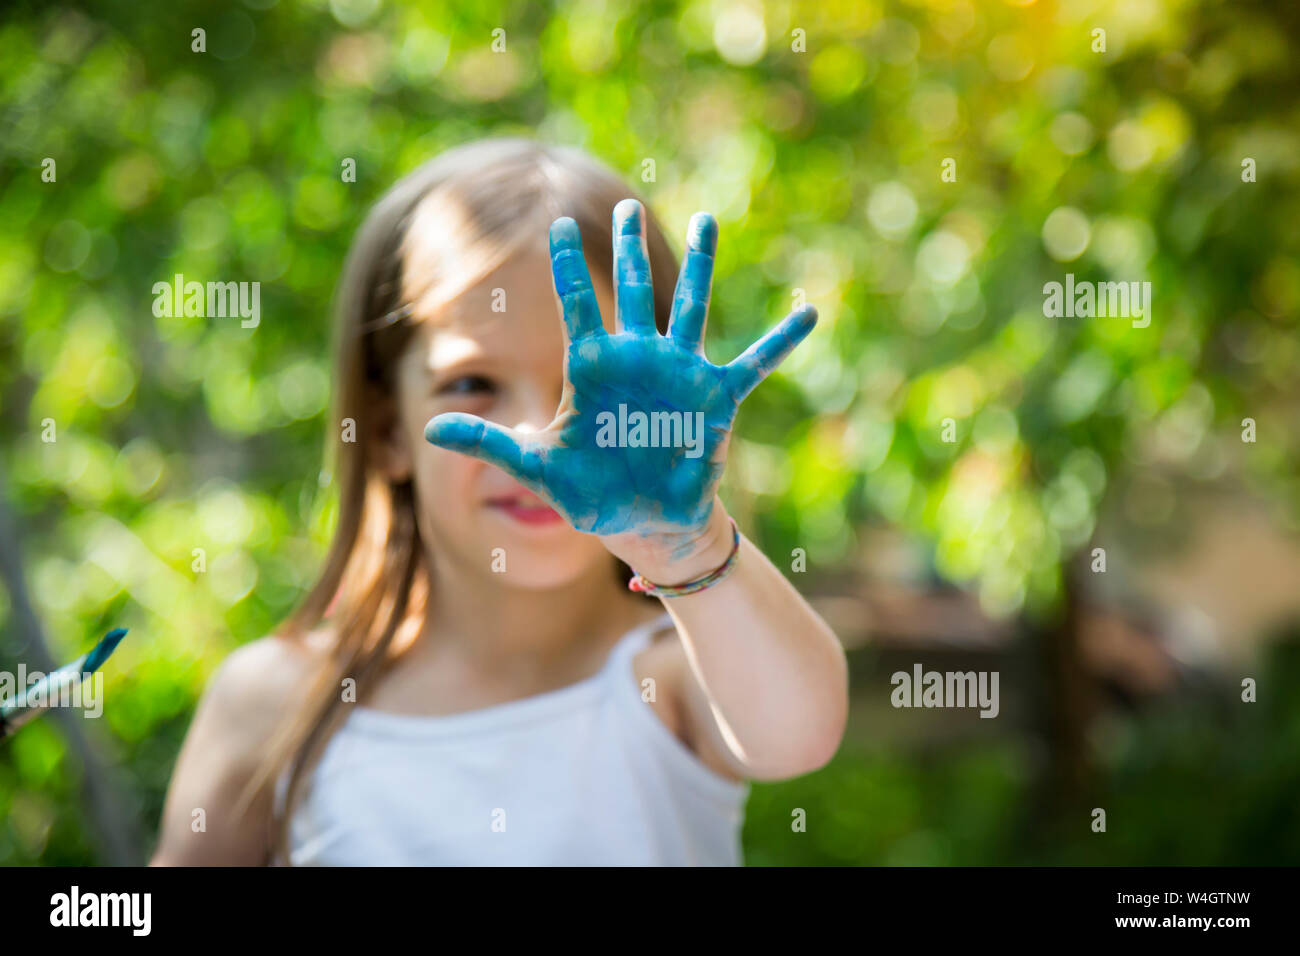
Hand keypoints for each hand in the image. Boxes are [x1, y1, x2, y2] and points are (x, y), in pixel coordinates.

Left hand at [423, 198, 816, 573]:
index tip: (560, 224)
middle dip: (629, 247)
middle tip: (625, 205)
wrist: (647, 525)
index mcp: (593, 368)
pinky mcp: (715, 398)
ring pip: (690, 305)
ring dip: (700, 265)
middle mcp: (637, 359)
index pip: (576, 304)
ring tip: (707, 220)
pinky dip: (780, 340)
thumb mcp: (538, 467)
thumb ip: (490, 443)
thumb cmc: (594, 494)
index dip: (569, 266)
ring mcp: (679, 373)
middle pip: (634, 289)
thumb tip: (431, 433)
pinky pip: (754, 362)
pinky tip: (809, 313)